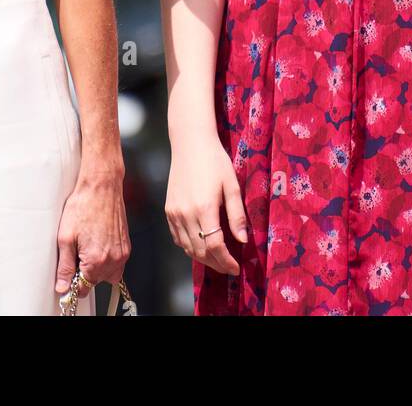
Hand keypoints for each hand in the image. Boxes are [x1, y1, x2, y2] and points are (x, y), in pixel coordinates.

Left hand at [54, 163, 130, 300]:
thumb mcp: (66, 238)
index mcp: (97, 260)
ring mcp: (122, 252)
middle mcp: (114, 259)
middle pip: (96, 282)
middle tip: (76, 253)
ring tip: (87, 247)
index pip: (83, 288)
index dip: (73, 283)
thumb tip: (63, 286)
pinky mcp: (126, 244)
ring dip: (97, 268)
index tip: (68, 274)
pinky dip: (107, 259)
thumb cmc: (84, 205)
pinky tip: (97, 242)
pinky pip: (117, 263)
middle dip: (85, 273)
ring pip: (108, 274)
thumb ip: (65, 267)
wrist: (102, 185)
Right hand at [165, 133, 248, 274]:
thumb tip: (243, 240)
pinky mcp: (168, 211)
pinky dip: (189, 247)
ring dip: (203, 258)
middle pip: (201, 251)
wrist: (190, 143)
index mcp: (205, 208)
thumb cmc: (215, 161)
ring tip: (218, 260)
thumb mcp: (232, 185)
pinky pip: (178, 238)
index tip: (237, 268)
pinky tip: (201, 246)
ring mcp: (175, 213)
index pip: (215, 247)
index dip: (226, 261)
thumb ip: (237, 215)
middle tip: (230, 268)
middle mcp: (186, 214)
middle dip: (217, 264)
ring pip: (188, 248)